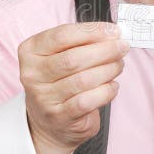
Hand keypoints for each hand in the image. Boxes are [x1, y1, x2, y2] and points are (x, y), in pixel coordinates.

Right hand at [18, 22, 128, 153]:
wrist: (50, 122)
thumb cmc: (60, 81)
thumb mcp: (61, 56)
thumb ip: (82, 42)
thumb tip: (112, 34)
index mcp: (30, 52)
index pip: (61, 35)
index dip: (92, 31)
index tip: (113, 31)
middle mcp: (33, 75)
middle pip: (73, 58)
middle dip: (104, 50)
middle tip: (122, 47)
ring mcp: (44, 98)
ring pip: (83, 80)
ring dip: (108, 70)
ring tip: (118, 65)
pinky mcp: (60, 117)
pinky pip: (88, 101)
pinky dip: (106, 91)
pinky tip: (113, 86)